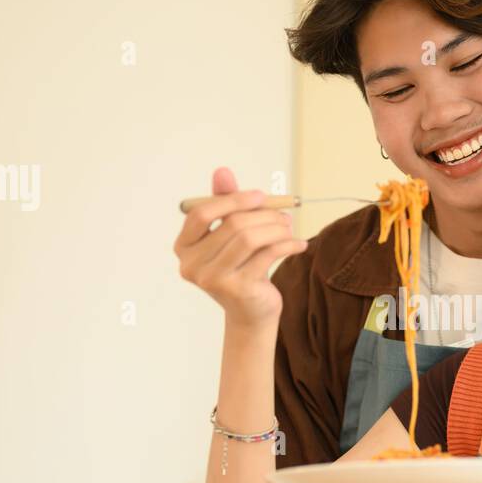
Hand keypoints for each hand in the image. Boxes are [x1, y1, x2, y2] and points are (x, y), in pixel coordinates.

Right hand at [173, 166, 307, 327]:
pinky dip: (287, 245)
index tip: (260, 196)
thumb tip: (222, 171)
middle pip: (230, 224)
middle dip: (263, 215)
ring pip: (249, 238)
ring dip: (276, 228)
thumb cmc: (240, 267)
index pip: (201, 213)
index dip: (232, 199)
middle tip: (284, 216)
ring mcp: (213, 280)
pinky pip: (267, 255)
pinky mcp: (238, 289)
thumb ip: (224, 203)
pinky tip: (298, 244)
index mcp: (183, 247)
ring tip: (289, 229)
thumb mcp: (230, 234)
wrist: (251, 311)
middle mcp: (192, 265)